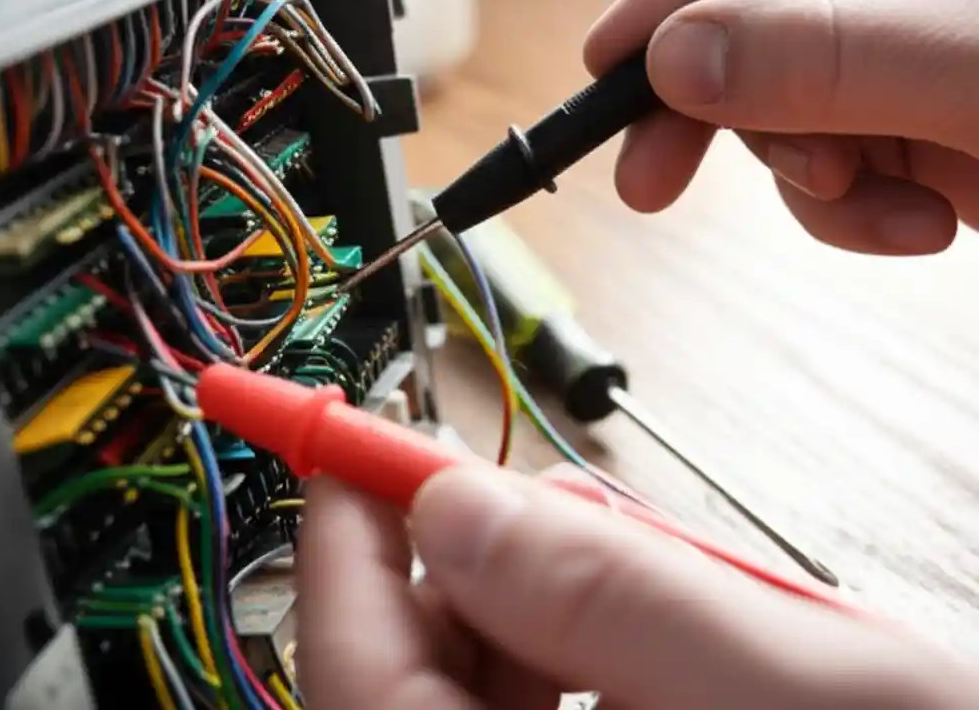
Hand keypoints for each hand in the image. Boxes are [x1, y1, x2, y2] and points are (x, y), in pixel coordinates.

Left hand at [296, 467, 978, 708]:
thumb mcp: (783, 678)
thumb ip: (609, 589)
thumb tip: (456, 505)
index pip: (353, 670)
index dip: (343, 538)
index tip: (351, 442)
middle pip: (401, 678)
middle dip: (446, 566)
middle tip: (499, 489)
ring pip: (474, 688)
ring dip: (520, 608)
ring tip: (622, 570)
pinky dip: (569, 656)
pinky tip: (642, 632)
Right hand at [584, 0, 978, 254]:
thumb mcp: (957, 72)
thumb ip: (817, 54)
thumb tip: (672, 60)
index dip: (660, 12)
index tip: (602, 67)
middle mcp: (877, 13)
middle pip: (742, 50)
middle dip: (709, 124)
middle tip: (647, 187)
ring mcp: (894, 75)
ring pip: (782, 126)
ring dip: (816, 190)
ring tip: (893, 212)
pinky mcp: (913, 135)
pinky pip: (833, 175)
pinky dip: (857, 216)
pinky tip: (924, 225)